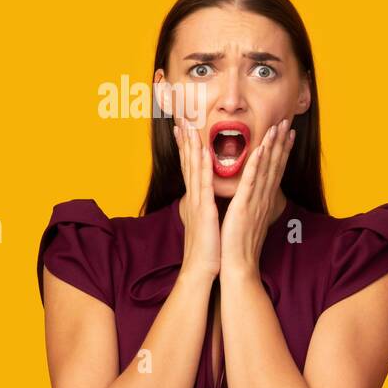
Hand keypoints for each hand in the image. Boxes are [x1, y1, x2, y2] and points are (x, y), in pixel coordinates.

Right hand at [174, 121, 221, 279]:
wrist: (203, 269)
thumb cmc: (208, 248)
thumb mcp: (206, 221)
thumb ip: (204, 207)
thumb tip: (202, 199)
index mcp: (197, 199)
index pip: (190, 168)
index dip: (186, 147)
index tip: (183, 128)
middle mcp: (194, 197)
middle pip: (188, 163)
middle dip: (184, 140)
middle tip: (180, 117)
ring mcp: (198, 203)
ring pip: (193, 169)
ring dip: (192, 146)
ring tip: (189, 125)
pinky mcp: (204, 211)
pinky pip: (204, 185)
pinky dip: (203, 167)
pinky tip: (203, 151)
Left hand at [220, 118, 294, 279]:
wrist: (238, 266)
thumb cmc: (240, 247)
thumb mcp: (248, 221)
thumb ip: (252, 205)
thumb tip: (253, 196)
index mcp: (263, 200)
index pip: (275, 170)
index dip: (282, 151)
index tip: (288, 134)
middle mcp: (264, 198)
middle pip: (276, 165)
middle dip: (282, 142)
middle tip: (288, 122)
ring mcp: (256, 202)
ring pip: (266, 169)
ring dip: (273, 147)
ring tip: (279, 127)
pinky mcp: (245, 207)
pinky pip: (252, 182)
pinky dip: (256, 165)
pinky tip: (260, 149)